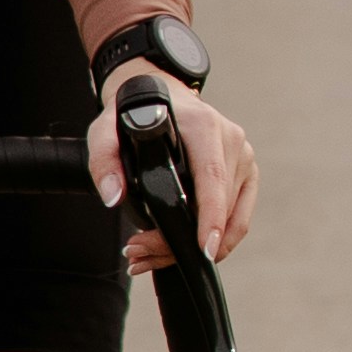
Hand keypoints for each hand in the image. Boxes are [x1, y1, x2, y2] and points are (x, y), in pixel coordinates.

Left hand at [88, 71, 255, 274]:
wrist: (161, 95)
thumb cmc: (136, 112)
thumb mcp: (106, 130)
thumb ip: (104, 161)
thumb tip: (113, 197)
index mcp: (204, 127)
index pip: (213, 178)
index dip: (211, 217)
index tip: (205, 248)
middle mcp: (232, 142)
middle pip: (218, 209)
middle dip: (178, 243)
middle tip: (137, 255)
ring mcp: (244, 159)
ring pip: (231, 221)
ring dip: (194, 249)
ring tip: (149, 256)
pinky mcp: (247, 175)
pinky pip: (238, 220)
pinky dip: (212, 241)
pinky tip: (177, 250)